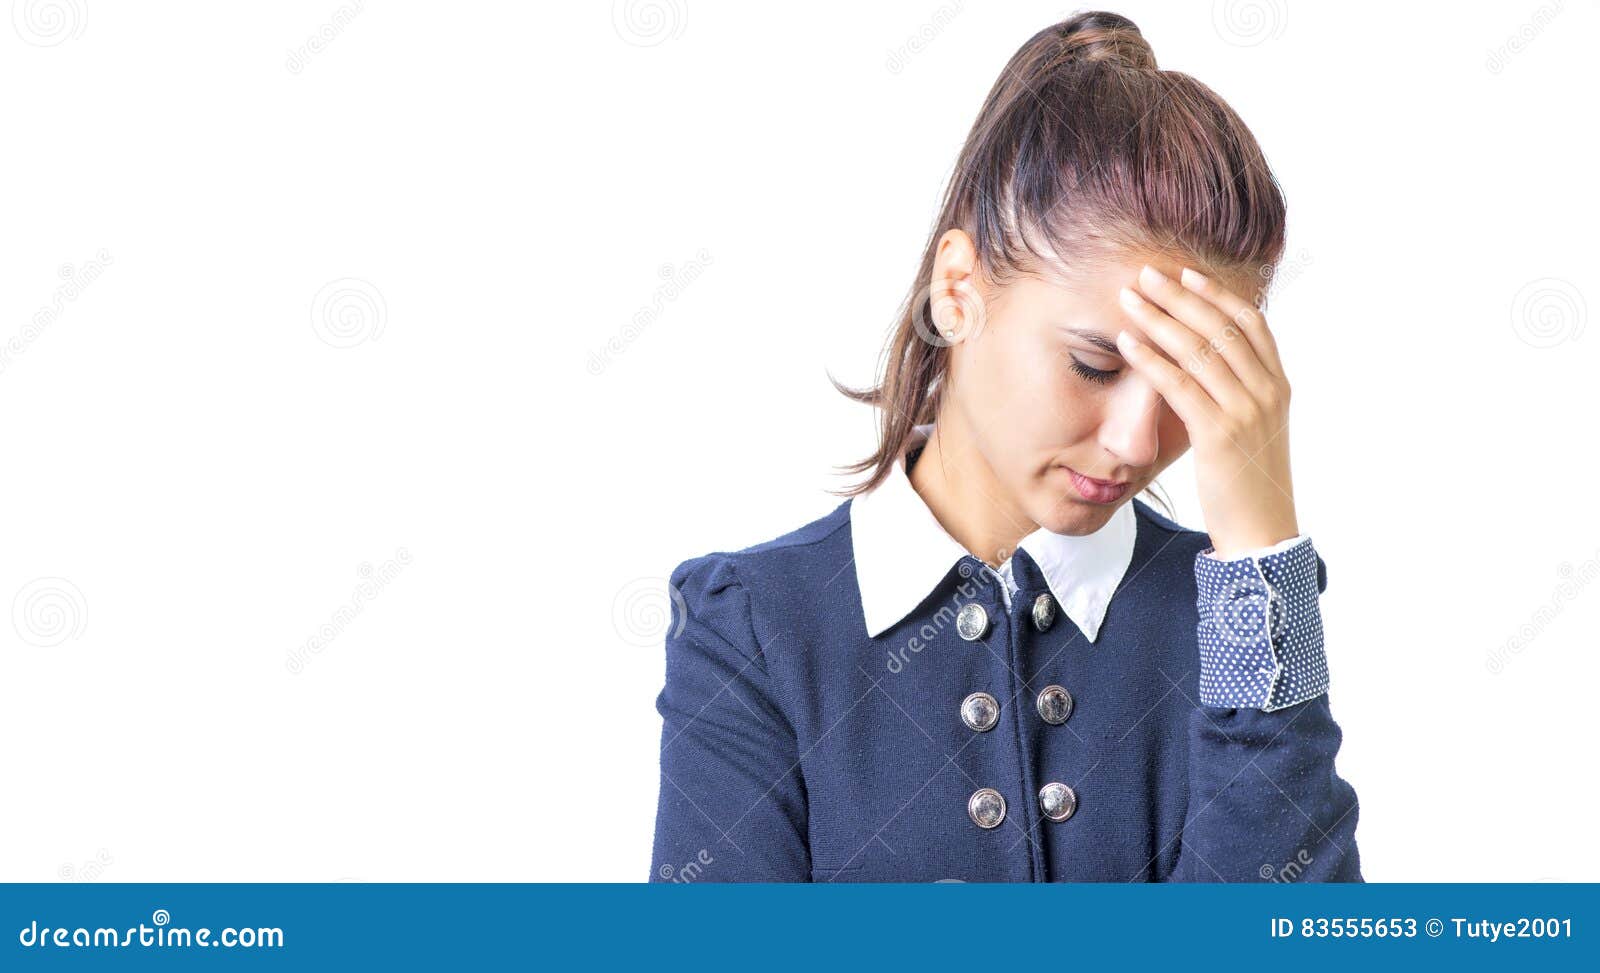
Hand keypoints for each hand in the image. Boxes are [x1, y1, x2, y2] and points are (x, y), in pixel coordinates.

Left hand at [1114, 264, 1297, 558]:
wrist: (1262, 532)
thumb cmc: (1248, 482)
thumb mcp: (1254, 428)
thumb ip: (1238, 392)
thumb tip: (1207, 362)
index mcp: (1278, 385)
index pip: (1250, 322)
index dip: (1216, 294)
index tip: (1185, 272)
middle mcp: (1267, 391)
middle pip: (1220, 326)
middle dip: (1180, 296)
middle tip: (1146, 274)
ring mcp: (1246, 411)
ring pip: (1199, 349)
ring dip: (1160, 318)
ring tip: (1129, 298)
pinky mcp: (1219, 434)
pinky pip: (1180, 386)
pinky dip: (1151, 359)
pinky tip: (1127, 343)